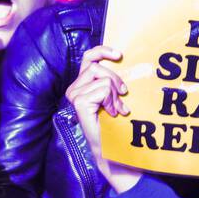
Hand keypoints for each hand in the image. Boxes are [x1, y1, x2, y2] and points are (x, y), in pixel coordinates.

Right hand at [65, 45, 140, 191]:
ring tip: (117, 109)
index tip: (119, 55)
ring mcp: (74, 95)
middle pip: (98, 66)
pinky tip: (112, 113)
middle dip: (116, 80)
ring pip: (103, 79)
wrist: (112, 146)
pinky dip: (112, 100)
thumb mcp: (115, 95)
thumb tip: (121, 57)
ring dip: (115, 94)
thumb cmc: (116, 122)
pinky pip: (103, 89)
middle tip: (123, 96)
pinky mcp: (79, 102)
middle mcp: (74, 88)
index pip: (89, 57)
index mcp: (82, 83)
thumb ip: (112, 79)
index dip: (103, 50)